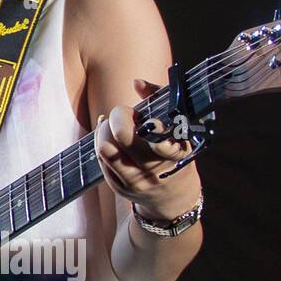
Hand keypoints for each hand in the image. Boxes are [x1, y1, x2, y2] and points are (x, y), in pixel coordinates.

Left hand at [93, 78, 201, 220]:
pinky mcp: (120, 189)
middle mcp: (154, 169)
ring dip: (104, 131)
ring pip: (105, 149)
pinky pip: (101, 161)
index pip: (154, 135)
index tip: (139, 114)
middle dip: (118, 118)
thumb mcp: (179, 127)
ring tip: (113, 126)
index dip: (140, 120)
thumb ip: (161, 98)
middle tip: (123, 114)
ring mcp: (136, 182)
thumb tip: (137, 82)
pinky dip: (100, 144)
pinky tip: (107, 138)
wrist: (173, 197)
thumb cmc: (175, 151)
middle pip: (123, 137)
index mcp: (174, 152)